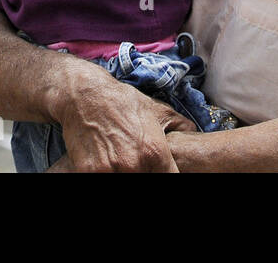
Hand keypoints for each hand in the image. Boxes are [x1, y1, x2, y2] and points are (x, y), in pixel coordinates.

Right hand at [52, 71, 193, 171]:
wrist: (85, 95)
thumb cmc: (122, 101)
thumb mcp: (155, 109)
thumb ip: (178, 123)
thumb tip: (193, 129)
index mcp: (155, 153)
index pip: (170, 180)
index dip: (165, 176)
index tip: (159, 172)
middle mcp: (134, 165)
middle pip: (144, 182)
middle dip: (142, 174)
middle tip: (136, 164)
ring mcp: (111, 170)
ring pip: (124, 181)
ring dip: (123, 174)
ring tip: (120, 162)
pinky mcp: (89, 172)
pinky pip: (101, 180)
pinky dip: (105, 172)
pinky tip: (105, 165)